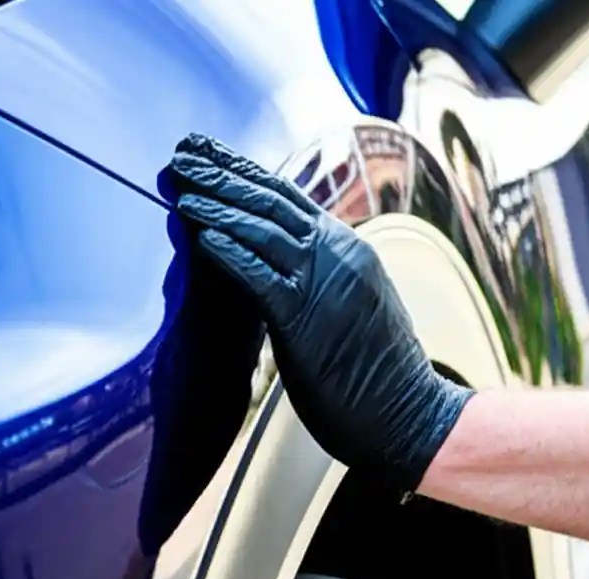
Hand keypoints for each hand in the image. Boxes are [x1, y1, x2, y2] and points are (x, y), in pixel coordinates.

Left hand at [167, 133, 473, 494]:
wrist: (409, 416)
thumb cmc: (375, 370)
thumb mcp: (349, 304)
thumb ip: (322, 273)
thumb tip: (288, 256)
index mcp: (345, 248)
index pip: (287, 197)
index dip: (244, 171)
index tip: (209, 152)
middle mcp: (338, 253)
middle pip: (270, 201)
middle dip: (222, 174)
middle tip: (182, 152)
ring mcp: (324, 282)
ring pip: (263, 230)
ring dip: (217, 204)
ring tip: (180, 185)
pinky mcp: (307, 318)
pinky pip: (261, 277)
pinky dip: (230, 253)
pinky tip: (202, 236)